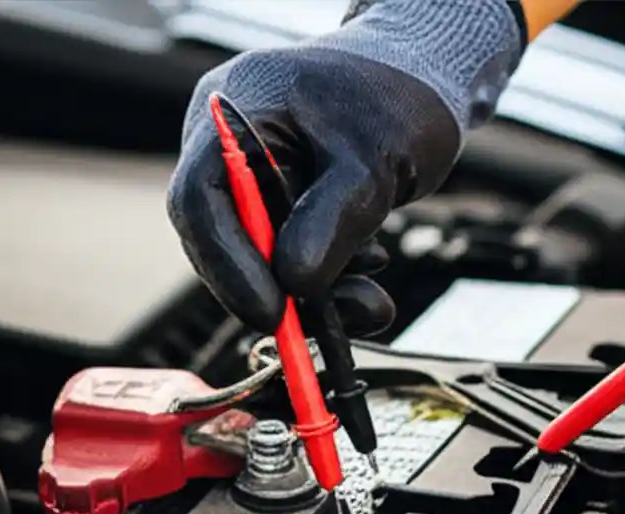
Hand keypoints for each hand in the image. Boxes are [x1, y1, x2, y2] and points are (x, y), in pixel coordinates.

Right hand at [166, 0, 523, 334]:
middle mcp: (228, 143)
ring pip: (260, 250)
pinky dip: (326, 270)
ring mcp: (251, 170)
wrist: (423, 76)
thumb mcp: (373, 158)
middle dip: (277, 288)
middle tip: (323, 327)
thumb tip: (295, 285)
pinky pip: (287, 245)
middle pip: (224, 235)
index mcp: (232, 112)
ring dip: (313, 289)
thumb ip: (333, 220)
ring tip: (372, 302)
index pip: (201, 200)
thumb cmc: (397, 96)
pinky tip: (369, 268)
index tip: (271, 312)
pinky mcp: (278, 194)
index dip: (228, 266)